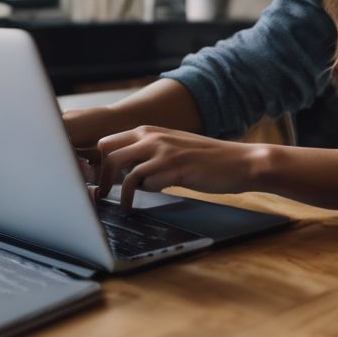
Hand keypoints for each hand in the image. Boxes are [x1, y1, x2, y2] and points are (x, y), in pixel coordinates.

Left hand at [91, 126, 269, 209]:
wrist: (240, 162)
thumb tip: (129, 173)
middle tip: (100, 194)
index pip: (109, 141)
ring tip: (119, 205)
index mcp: (151, 131)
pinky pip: (143, 181)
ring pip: (122, 168)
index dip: (99, 162)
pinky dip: (138, 194)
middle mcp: (153, 136)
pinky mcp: (173, 167)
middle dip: (100, 176)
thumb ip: (150, 155)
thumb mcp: (174, 149)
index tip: (97, 180)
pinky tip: (139, 204)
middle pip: (108, 152)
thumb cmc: (208, 160)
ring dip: (116, 190)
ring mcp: (163, 151)